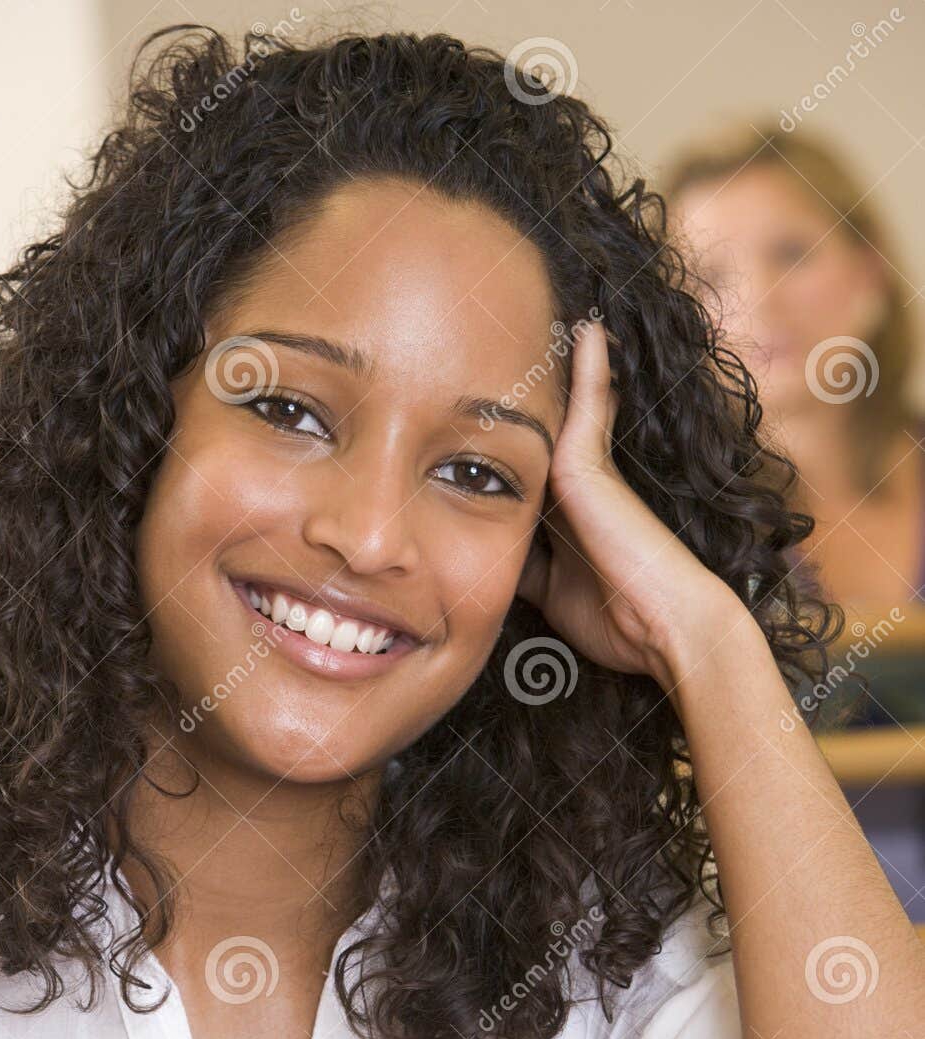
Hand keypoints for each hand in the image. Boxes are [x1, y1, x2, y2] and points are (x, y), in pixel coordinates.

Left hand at [516, 319, 743, 692]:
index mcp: (566, 508)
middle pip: (538, 425)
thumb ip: (525, 564)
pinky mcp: (588, 465)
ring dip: (550, 362)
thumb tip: (488, 555)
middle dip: (518, 387)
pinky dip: (585, 366)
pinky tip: (584, 324)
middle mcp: (577, 480)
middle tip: (492, 335)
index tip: (474, 399)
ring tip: (527, 308)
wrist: (665, 629)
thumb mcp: (549, 590)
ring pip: (558, 406)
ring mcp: (587, 468)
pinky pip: (586, 402)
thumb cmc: (615, 620)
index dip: (503, 435)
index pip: (529, 461)